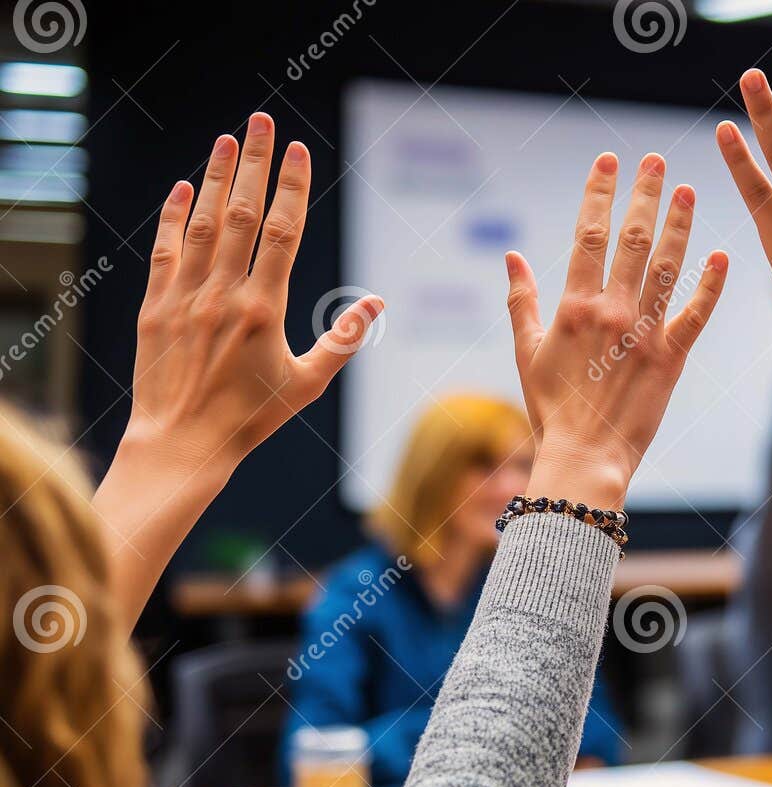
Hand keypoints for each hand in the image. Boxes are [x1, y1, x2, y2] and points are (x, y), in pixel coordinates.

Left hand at [93, 113, 380, 626]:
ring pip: (202, 224)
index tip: (297, 150)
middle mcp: (221, 295)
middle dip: (253, 162)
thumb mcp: (307, 384)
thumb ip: (342, 339)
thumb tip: (377, 303)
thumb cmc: (251, 419)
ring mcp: (184, 298)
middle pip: (241, 214)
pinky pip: (166, 252)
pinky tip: (184, 190)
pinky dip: (173, 217)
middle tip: (262, 119)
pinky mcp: (156, 308)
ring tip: (227, 139)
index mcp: (262, 309)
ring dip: (216, 178)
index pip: (282, 232)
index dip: (291, 186)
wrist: (182, 444)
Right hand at [505, 152, 727, 509]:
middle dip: (643, 196)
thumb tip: (512, 256)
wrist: (584, 458)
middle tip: (657, 160)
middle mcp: (610, 312)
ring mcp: (643, 334)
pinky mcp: (671, 359)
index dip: (600, 193)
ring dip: (678, 226)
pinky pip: (695, 316)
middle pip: (631, 240)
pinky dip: (710, 286)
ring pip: (665, 267)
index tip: (610, 161)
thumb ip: (522, 301)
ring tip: (688, 191)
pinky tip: (723, 256)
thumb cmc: (552, 410)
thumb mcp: (528, 352)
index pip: (588, 235)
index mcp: (574, 306)